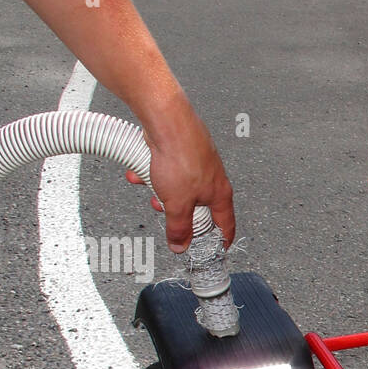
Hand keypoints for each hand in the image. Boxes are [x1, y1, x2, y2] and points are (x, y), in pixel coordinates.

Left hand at [126, 99, 235, 252]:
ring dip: (161, 191)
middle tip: (168, 214)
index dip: (221, 240)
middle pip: (198, 206)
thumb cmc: (180, 155)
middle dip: (178, 212)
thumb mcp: (176, 203)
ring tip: (150, 186)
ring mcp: (197, 163)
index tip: (216, 249)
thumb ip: (178, 228)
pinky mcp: (182, 150)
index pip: (226, 224)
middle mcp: (212, 177)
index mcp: (219, 193)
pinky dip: (153, 172)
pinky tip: (141, 170)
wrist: (166, 118)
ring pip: (179, 187)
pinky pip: (167, 169)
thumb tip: (180, 246)